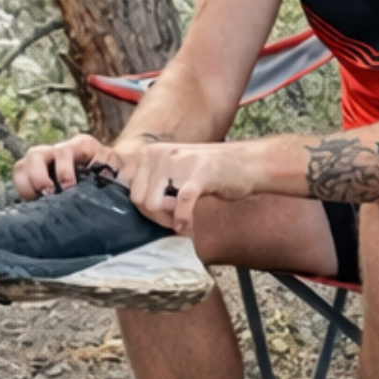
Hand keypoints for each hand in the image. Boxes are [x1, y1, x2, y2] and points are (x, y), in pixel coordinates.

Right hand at [12, 133, 113, 198]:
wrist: (116, 176)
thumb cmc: (118, 174)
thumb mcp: (121, 170)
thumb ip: (115, 172)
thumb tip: (107, 177)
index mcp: (83, 146)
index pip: (68, 150)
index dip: (64, 168)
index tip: (69, 187)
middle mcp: (60, 151)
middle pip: (38, 154)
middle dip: (39, 175)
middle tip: (51, 193)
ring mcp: (45, 161)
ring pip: (25, 162)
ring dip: (29, 181)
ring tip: (39, 198)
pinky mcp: (35, 175)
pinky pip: (19, 176)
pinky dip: (23, 187)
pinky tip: (33, 201)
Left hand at [123, 140, 252, 235]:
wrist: (246, 163)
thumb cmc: (210, 173)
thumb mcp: (174, 170)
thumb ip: (152, 183)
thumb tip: (135, 208)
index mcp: (151, 153)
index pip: (132, 192)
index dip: (148, 212)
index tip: (166, 216)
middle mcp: (161, 153)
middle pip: (140, 201)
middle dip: (158, 218)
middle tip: (176, 220)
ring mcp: (180, 161)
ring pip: (155, 204)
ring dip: (170, 220)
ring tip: (185, 219)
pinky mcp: (200, 173)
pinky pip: (181, 203)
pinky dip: (183, 219)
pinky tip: (188, 226)